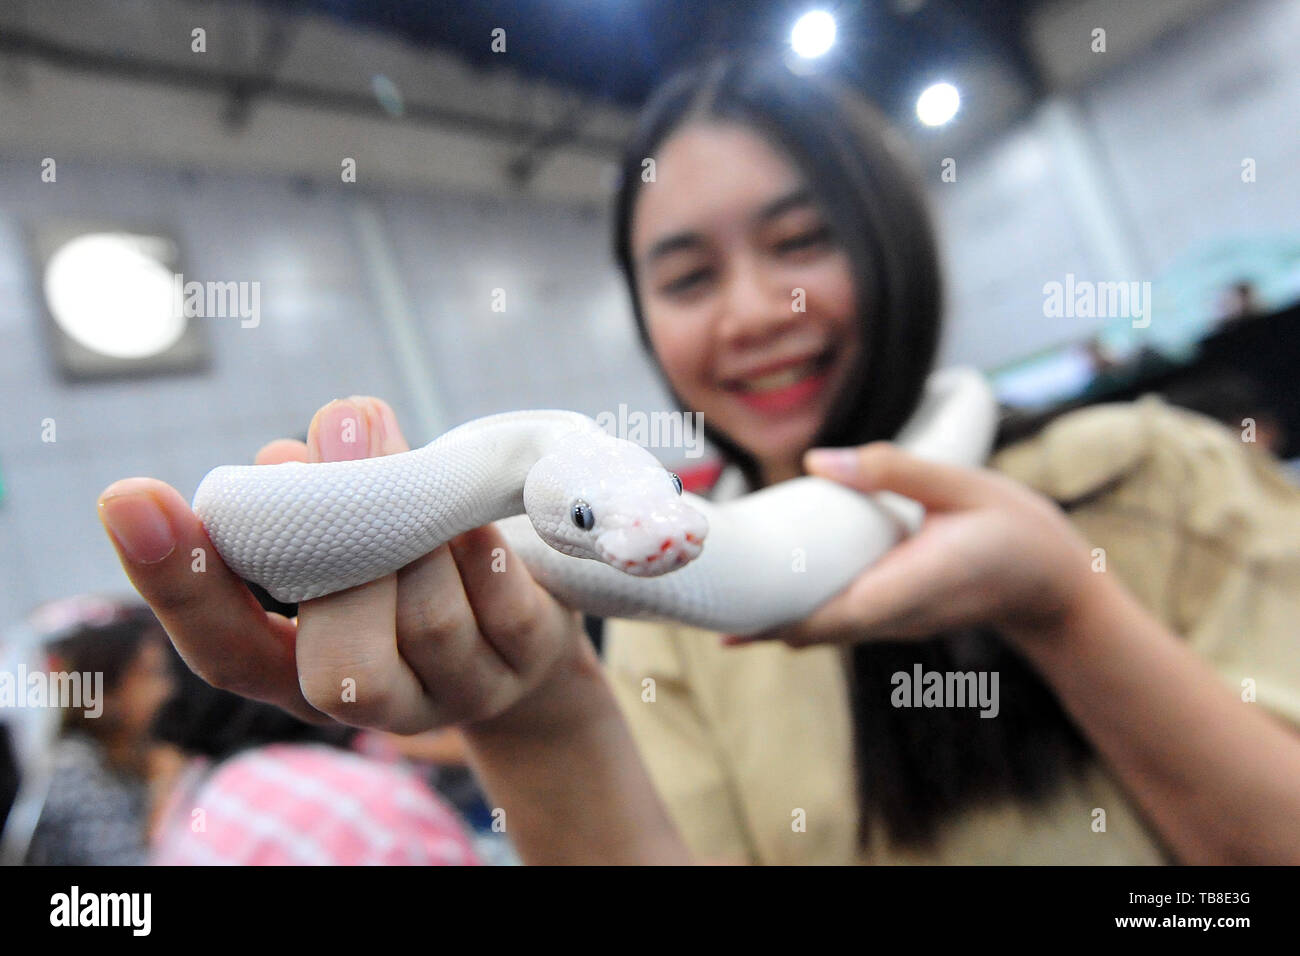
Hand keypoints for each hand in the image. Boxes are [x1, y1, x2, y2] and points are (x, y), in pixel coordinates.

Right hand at [97, 396, 593, 734]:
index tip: (128, 497)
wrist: (519, 629)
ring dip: (420, 535)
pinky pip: (505, 611)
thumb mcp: (350, 534)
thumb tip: (289, 459)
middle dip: (340, 545)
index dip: (177, 582)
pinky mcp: (526, 665)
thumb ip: (311, 505)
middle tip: (341, 432)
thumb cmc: (408, 561)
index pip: (222, 650)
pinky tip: (475, 520)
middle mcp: (374, 702)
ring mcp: (456, 692)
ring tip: (414, 468)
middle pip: (334, 665)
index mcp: (300, 670)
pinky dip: (484, 552)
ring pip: (431, 625)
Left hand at [726, 442, 1099, 648]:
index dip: (777, 620)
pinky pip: (838, 621)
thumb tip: (819, 461)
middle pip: (813, 631)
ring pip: (822, 631)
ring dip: (773, 619)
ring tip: (717, 598)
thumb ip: (894, 471)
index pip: (832, 615)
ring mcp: (895, 623)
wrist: (1057, 586)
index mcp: (911, 584)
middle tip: (698, 602)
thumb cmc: (1018, 530)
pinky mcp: (895, 617)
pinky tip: (768, 594)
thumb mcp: (964, 485)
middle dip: (758, 620)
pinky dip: (800, 612)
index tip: (728, 617)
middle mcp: (896, 615)